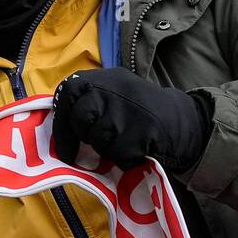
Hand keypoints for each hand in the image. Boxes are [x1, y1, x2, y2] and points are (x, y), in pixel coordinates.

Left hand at [52, 67, 212, 172]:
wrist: (180, 120)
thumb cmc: (137, 112)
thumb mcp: (112, 95)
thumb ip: (87, 103)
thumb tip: (57, 128)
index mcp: (104, 79)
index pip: (68, 92)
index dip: (63, 122)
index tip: (65, 145)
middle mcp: (115, 89)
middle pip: (81, 119)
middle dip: (87, 136)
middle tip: (102, 139)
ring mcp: (128, 109)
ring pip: (99, 140)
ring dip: (109, 149)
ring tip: (125, 139)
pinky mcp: (142, 131)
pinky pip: (119, 155)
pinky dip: (125, 159)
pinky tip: (137, 148)